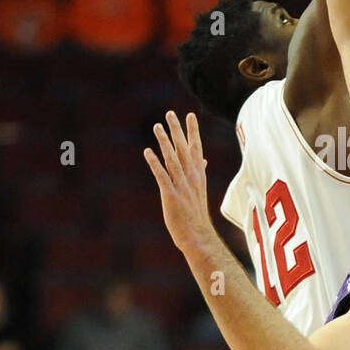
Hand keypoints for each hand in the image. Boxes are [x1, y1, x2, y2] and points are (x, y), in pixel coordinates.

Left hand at [144, 111, 214, 252]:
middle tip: (171, 113)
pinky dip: (155, 163)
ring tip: (157, 126)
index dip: (192, 131)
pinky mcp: (171, 195)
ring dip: (164, 142)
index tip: (190, 115)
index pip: (196, 148)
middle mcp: (191, 177)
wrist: (197, 236)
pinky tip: (147, 151)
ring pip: (172, 159)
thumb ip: (199, 172)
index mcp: (198, 175)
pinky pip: (161, 176)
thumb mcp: (199, 190)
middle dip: (177, 130)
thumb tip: (202, 160)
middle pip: (183, 149)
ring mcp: (181, 186)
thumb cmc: (196, 215)